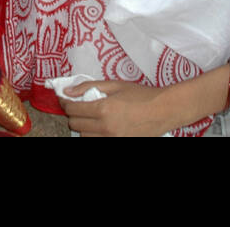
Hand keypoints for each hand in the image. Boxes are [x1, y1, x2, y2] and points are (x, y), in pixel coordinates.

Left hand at [58, 79, 183, 136]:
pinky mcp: (120, 144)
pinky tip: (99, 127)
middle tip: (78, 107)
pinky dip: (94, 136)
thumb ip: (88, 87)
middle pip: (75, 125)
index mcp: (103, 109)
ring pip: (84, 137)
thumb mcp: (114, 85)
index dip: (65, 103)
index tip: (64, 99)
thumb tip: (67, 91)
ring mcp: (113, 139)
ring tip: (90, 117)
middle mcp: (106, 127)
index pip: (73, 109)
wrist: (164, 110)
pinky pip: (97, 142)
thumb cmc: (141, 95)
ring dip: (82, 127)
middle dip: (73, 114)